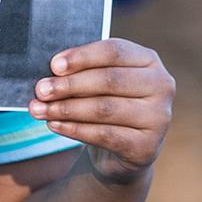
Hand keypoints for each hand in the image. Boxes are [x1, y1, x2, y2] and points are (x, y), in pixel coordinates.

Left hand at [31, 38, 170, 183]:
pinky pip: (105, 135)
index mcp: (149, 61)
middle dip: (70, 85)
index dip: (82, 57)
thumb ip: (83, 72)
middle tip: (40, 90)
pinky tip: (54, 125)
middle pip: (109, 80)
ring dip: (66, 109)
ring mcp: (159, 118)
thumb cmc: (106, 104)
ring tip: (39, 109)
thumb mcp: (99, 82)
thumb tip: (52, 72)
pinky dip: (75, 130)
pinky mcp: (147, 146)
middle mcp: (162, 86)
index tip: (54, 65)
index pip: (115, 51)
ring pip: (105, 109)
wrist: (120, 150)